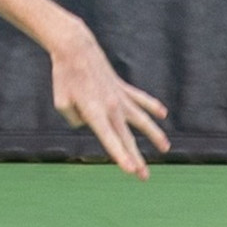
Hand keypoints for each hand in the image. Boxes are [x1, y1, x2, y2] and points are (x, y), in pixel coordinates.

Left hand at [48, 27, 170, 179]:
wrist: (76, 48)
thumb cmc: (64, 77)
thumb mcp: (61, 103)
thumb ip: (74, 120)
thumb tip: (89, 122)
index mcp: (95, 112)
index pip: (109, 139)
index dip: (120, 156)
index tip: (130, 170)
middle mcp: (111, 107)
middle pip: (126, 137)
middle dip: (136, 159)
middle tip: (144, 178)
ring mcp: (120, 97)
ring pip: (142, 119)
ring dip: (154, 135)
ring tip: (165, 149)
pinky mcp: (122, 87)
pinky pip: (140, 98)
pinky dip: (152, 105)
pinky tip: (163, 114)